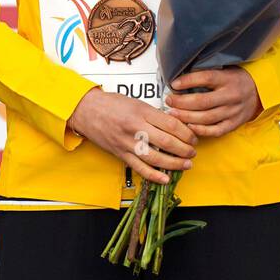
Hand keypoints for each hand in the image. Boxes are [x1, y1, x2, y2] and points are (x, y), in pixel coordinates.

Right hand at [68, 87, 198, 185]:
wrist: (86, 110)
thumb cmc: (111, 104)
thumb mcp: (136, 101)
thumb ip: (154, 113)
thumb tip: (175, 124)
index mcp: (141, 111)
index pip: (171, 124)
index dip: (186, 133)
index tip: (193, 137)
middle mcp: (135, 128)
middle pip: (167, 142)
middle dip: (184, 149)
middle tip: (193, 152)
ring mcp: (127, 143)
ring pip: (155, 158)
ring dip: (174, 164)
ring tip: (186, 164)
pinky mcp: (121, 154)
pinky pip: (139, 168)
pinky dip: (154, 175)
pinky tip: (165, 178)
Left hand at [164, 67, 263, 138]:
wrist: (259, 92)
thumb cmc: (237, 80)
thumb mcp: (226, 70)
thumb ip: (208, 73)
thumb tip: (182, 74)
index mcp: (228, 79)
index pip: (206, 78)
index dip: (188, 81)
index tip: (174, 84)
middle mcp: (231, 95)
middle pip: (202, 101)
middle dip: (181, 102)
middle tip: (169, 101)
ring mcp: (233, 111)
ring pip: (206, 118)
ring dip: (186, 117)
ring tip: (173, 114)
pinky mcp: (233, 124)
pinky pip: (215, 130)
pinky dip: (201, 130)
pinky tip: (189, 126)